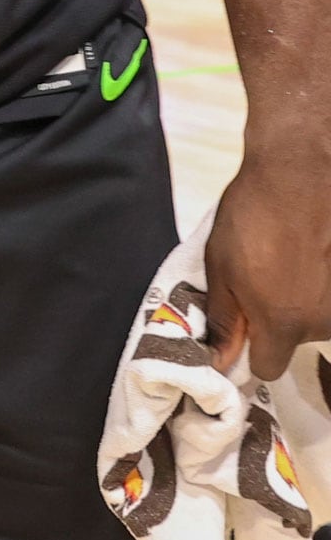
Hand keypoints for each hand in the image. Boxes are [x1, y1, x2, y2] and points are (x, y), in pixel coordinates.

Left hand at [205, 136, 330, 377]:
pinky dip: (320, 279)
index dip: (249, 350)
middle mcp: (321, 322)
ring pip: (314, 316)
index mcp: (283, 324)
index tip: (241, 327)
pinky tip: (309, 251)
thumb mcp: (221, 267)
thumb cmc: (253, 216)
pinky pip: (329, 293)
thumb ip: (224, 320)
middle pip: (292, 338)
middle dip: (275, 317)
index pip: (268, 367)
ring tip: (287, 256)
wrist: (298, 172)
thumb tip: (220, 361)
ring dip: (300, 296)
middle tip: (261, 275)